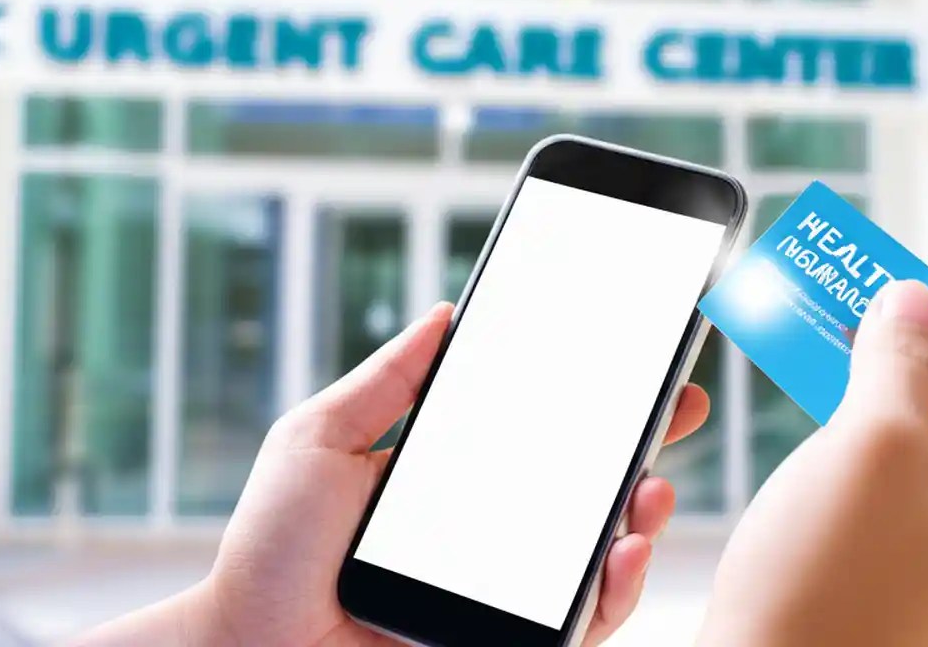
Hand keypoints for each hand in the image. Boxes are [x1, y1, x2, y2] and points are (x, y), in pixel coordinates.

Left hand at [76, 303, 711, 645]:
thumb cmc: (270, 549)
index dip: (591, 399)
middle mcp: (493, 530)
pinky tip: (624, 552)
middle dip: (644, 443)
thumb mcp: (320, 442)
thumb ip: (384, 383)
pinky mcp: (512, 638)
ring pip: (602, 551)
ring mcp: (506, 587)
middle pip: (588, 484)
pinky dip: (617, 588)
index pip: (541, 430)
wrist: (250, 641)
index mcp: (457, 476)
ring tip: (650, 485)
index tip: (631, 358)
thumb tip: (442, 314)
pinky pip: (584, 618)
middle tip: (677, 404)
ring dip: (643, 513)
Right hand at [697, 278, 927, 646]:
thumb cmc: (821, 579)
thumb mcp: (865, 443)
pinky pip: (920, 501)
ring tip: (844, 360)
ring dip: (904, 401)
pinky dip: (886, 452)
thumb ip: (899, 360)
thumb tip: (913, 303)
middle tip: (877, 314)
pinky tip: (835, 429)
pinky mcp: (920, 592)